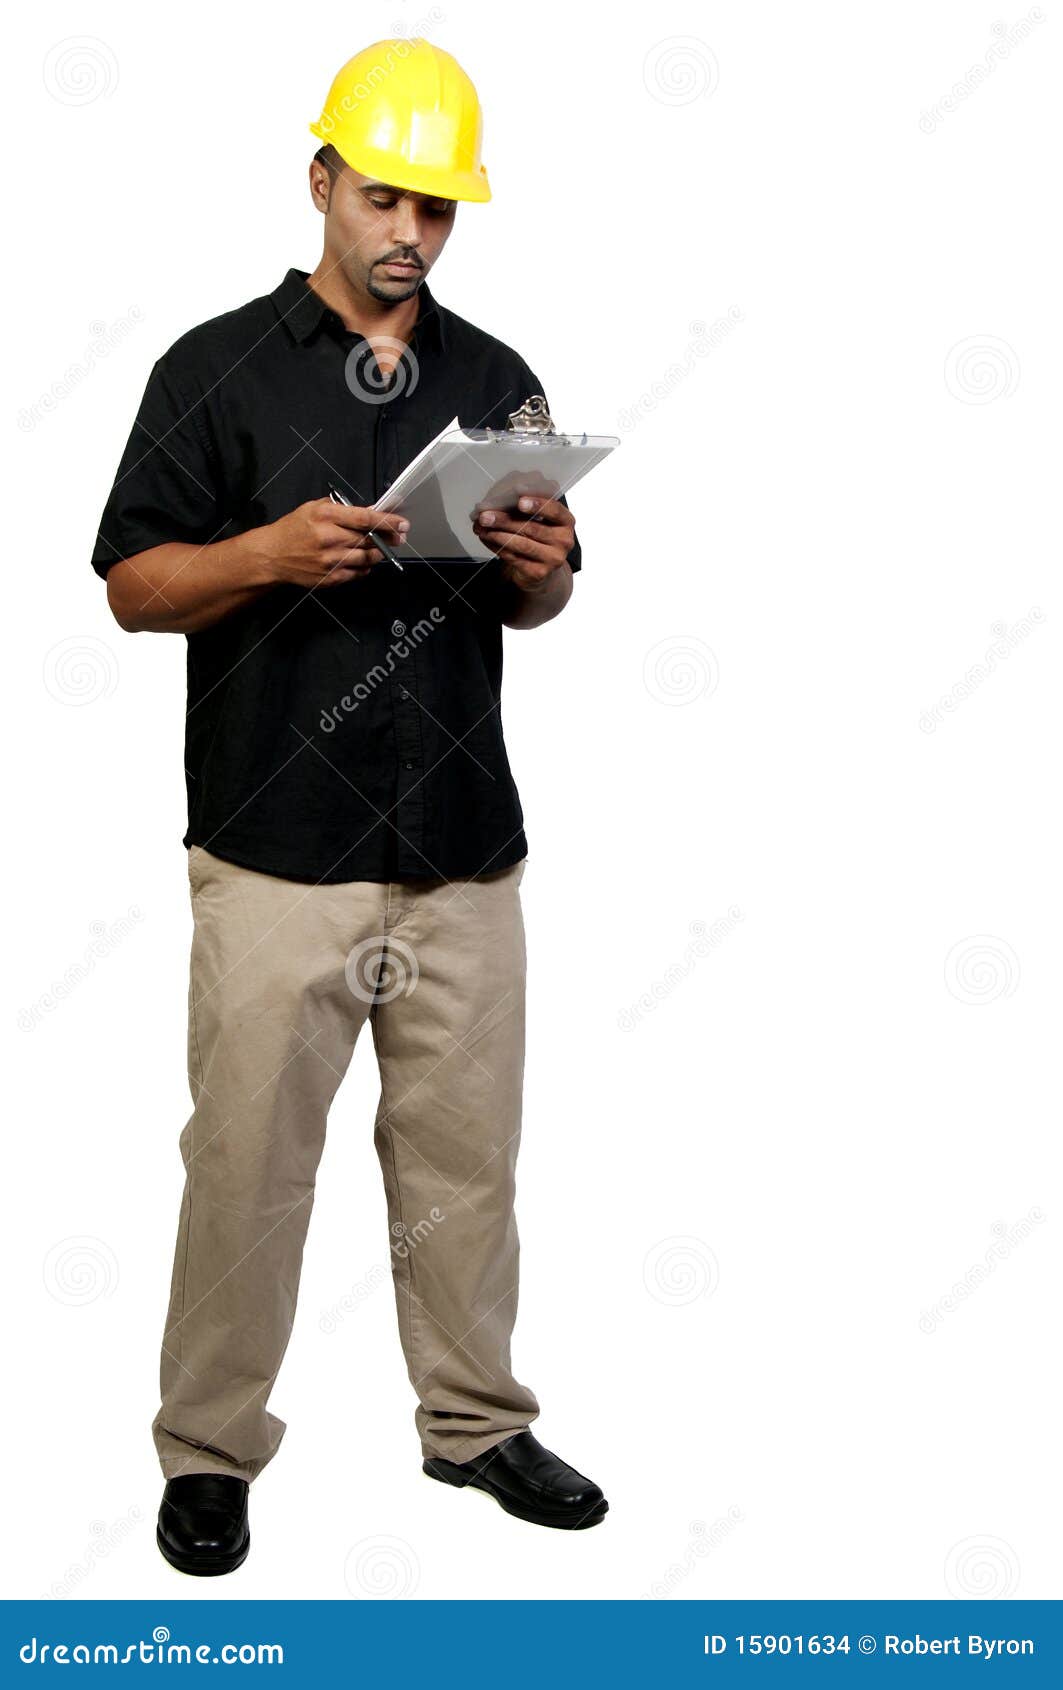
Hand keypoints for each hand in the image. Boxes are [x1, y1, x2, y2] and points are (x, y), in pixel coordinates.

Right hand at [258, 499, 409, 587]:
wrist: (272, 556)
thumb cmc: (293, 530)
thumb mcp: (313, 508)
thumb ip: (342, 510)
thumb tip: (369, 512)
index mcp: (325, 516)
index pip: (365, 519)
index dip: (388, 522)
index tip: (403, 524)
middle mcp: (329, 538)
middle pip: (370, 540)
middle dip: (388, 539)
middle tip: (397, 537)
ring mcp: (330, 561)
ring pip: (368, 559)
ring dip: (376, 553)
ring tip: (374, 547)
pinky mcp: (331, 578)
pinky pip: (358, 574)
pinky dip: (364, 567)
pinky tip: (357, 560)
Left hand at [473, 495, 575, 592]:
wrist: (542, 568)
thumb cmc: (538, 537)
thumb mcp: (540, 520)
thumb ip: (527, 510)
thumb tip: (497, 502)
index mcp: (566, 522)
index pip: (554, 510)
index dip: (537, 505)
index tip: (520, 501)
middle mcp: (564, 541)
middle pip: (531, 528)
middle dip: (505, 520)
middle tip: (485, 515)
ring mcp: (553, 559)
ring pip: (521, 544)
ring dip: (497, 535)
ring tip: (481, 528)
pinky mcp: (539, 572)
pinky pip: (514, 557)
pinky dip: (497, 547)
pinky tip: (487, 539)